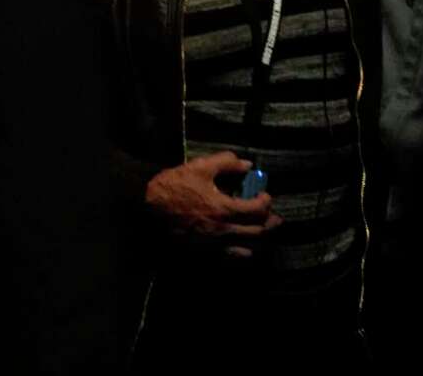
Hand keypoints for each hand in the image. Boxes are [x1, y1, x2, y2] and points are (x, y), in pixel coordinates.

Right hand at [144, 152, 281, 259]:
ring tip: (260, 232)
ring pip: (246, 251)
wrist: (148, 209)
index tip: (265, 194)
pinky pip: (229, 260)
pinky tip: (241, 246)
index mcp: (224, 209)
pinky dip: (241, 254)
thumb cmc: (175, 186)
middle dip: (269, 224)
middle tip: (274, 217)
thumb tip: (248, 165)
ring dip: (258, 241)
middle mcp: (222, 232)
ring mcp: (213, 247)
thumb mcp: (201, 167)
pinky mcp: (203, 255)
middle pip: (257, 233)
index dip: (266, 202)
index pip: (257, 210)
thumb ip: (227, 163)